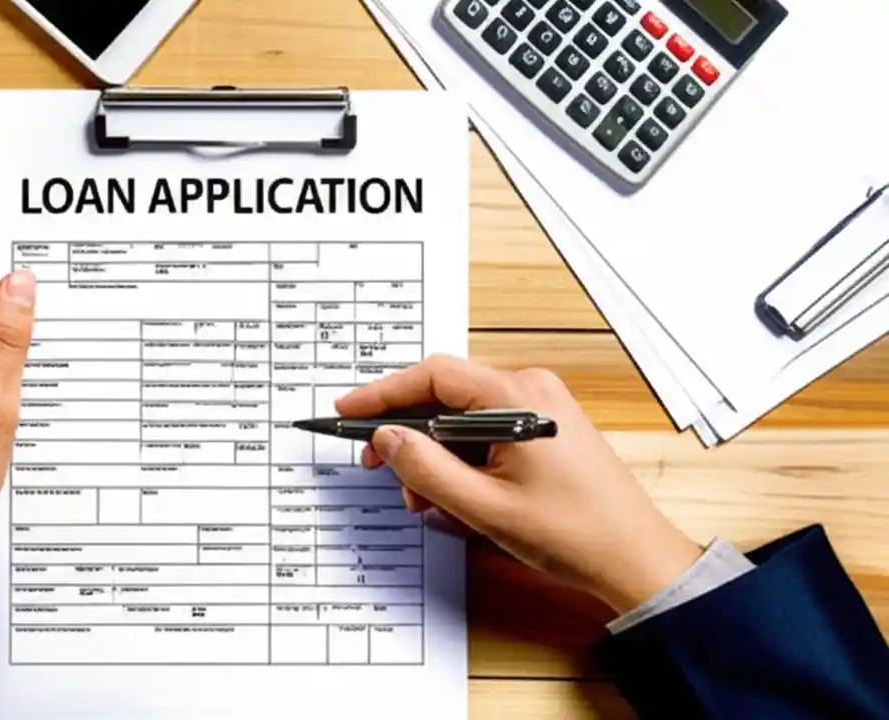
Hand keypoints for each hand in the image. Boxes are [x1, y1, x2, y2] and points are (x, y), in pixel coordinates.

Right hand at [337, 355, 701, 612]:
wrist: (634, 558)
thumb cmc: (575, 533)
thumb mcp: (484, 506)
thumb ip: (427, 468)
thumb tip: (387, 439)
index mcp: (518, 396)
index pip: (433, 376)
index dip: (383, 393)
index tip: (348, 410)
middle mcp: (530, 390)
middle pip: (444, 396)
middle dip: (408, 436)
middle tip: (377, 466)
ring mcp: (539, 409)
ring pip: (461, 420)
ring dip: (434, 457)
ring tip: (425, 500)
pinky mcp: (542, 430)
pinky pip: (484, 433)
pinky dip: (460, 462)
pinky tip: (453, 498)